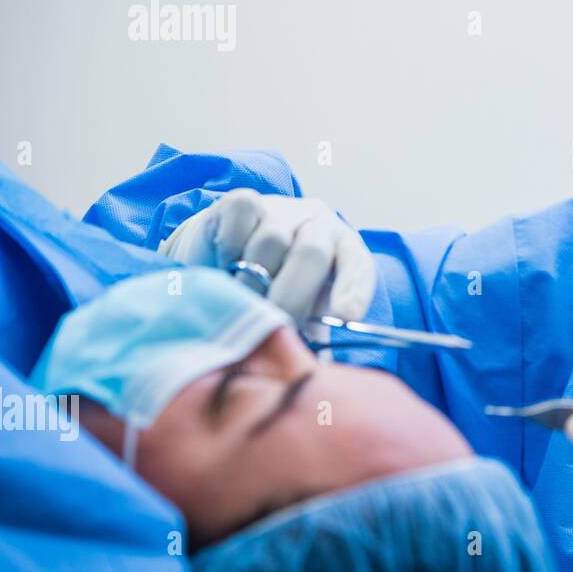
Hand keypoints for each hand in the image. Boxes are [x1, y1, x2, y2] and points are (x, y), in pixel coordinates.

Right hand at [158, 189, 375, 323]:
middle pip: (313, 254)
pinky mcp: (243, 201)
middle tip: (270, 325)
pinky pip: (245, 215)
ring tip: (240, 299)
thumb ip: (308, 332)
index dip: (353, 289)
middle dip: (291, 297)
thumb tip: (315, 370)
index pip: (358, 265)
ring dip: (253, 278)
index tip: (345, 316)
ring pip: (274, 240)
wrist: (214, 260)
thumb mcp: (295, 313)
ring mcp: (282, 210)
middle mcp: (318, 225)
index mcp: (342, 251)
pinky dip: (232, 245)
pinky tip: (225, 263)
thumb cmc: (267, 294)